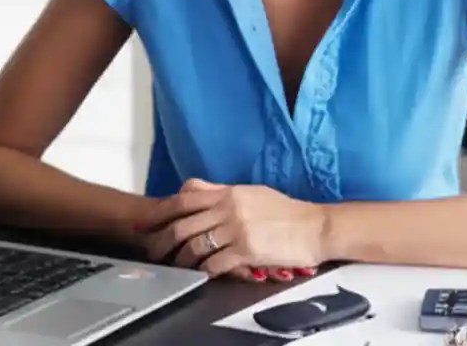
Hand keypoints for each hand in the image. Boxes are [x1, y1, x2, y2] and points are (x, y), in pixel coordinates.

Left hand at [136, 178, 326, 279]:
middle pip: (183, 222)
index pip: (186, 196)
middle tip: (154, 251)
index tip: (151, 221)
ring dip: (181, 259)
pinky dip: (203, 271)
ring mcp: (237, 229)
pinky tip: (201, 274)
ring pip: (194, 244)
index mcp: (230, 192)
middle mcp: (230, 207)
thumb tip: (198, 193)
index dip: (164, 209)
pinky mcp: (246, 250)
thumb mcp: (253, 194)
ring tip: (176, 266)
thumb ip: (224, 194)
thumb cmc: (288, 213)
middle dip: (163, 239)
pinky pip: (214, 263)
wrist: (315, 228)